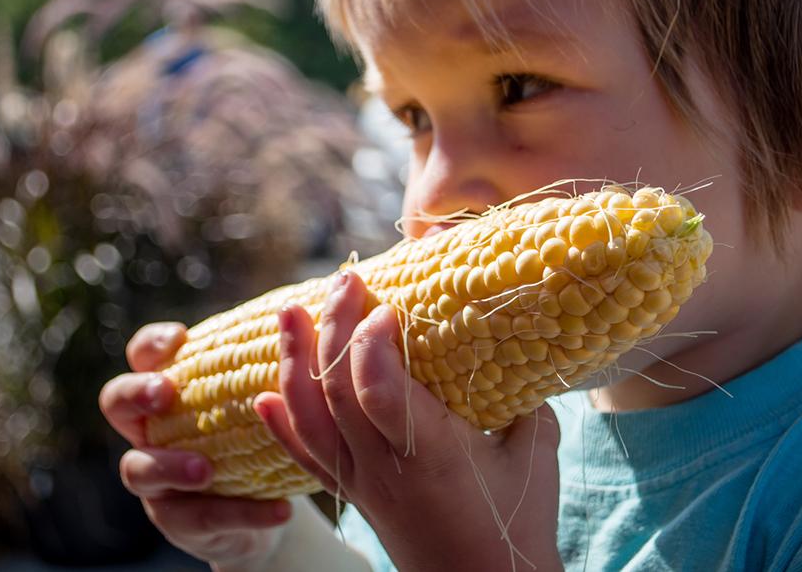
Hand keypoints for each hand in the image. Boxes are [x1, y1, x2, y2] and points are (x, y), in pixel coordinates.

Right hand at [99, 323, 292, 569]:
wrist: (270, 507)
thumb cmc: (264, 435)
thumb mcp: (269, 400)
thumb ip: (275, 366)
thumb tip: (314, 316)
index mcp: (171, 390)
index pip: (143, 355)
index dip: (152, 345)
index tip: (180, 338)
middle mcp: (151, 430)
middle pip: (117, 402)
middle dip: (136, 393)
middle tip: (165, 393)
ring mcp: (156, 478)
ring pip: (139, 469)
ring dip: (170, 466)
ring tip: (204, 470)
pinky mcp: (176, 520)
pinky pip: (198, 518)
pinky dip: (242, 514)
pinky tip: (281, 510)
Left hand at [256, 270, 563, 571]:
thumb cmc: (520, 521)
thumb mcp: (537, 451)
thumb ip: (523, 394)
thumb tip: (515, 337)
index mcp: (430, 454)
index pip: (378, 388)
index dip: (371, 341)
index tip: (386, 303)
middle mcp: (384, 468)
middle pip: (335, 389)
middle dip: (332, 326)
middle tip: (343, 279)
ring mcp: (360, 483)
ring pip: (308, 417)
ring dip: (293, 359)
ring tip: (289, 312)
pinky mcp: (353, 496)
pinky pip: (304, 457)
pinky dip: (281, 423)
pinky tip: (265, 395)